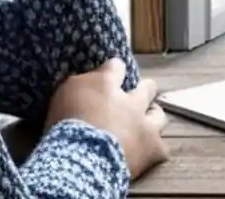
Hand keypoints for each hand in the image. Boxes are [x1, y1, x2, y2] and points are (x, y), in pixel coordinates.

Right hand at [44, 59, 169, 177]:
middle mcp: (131, 101)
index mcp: (106, 84)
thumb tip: (93, 79)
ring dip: (153, 118)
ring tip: (147, 125)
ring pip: (158, 115)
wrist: (82, 158)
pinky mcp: (152, 150)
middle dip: (144, 90)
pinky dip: (153, 150)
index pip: (117, 67)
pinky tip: (147, 154)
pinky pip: (160, 148)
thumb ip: (81, 84)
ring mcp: (145, 125)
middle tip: (137, 97)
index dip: (115, 70)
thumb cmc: (65, 125)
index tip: (113, 74)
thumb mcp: (64, 94)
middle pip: (147, 87)